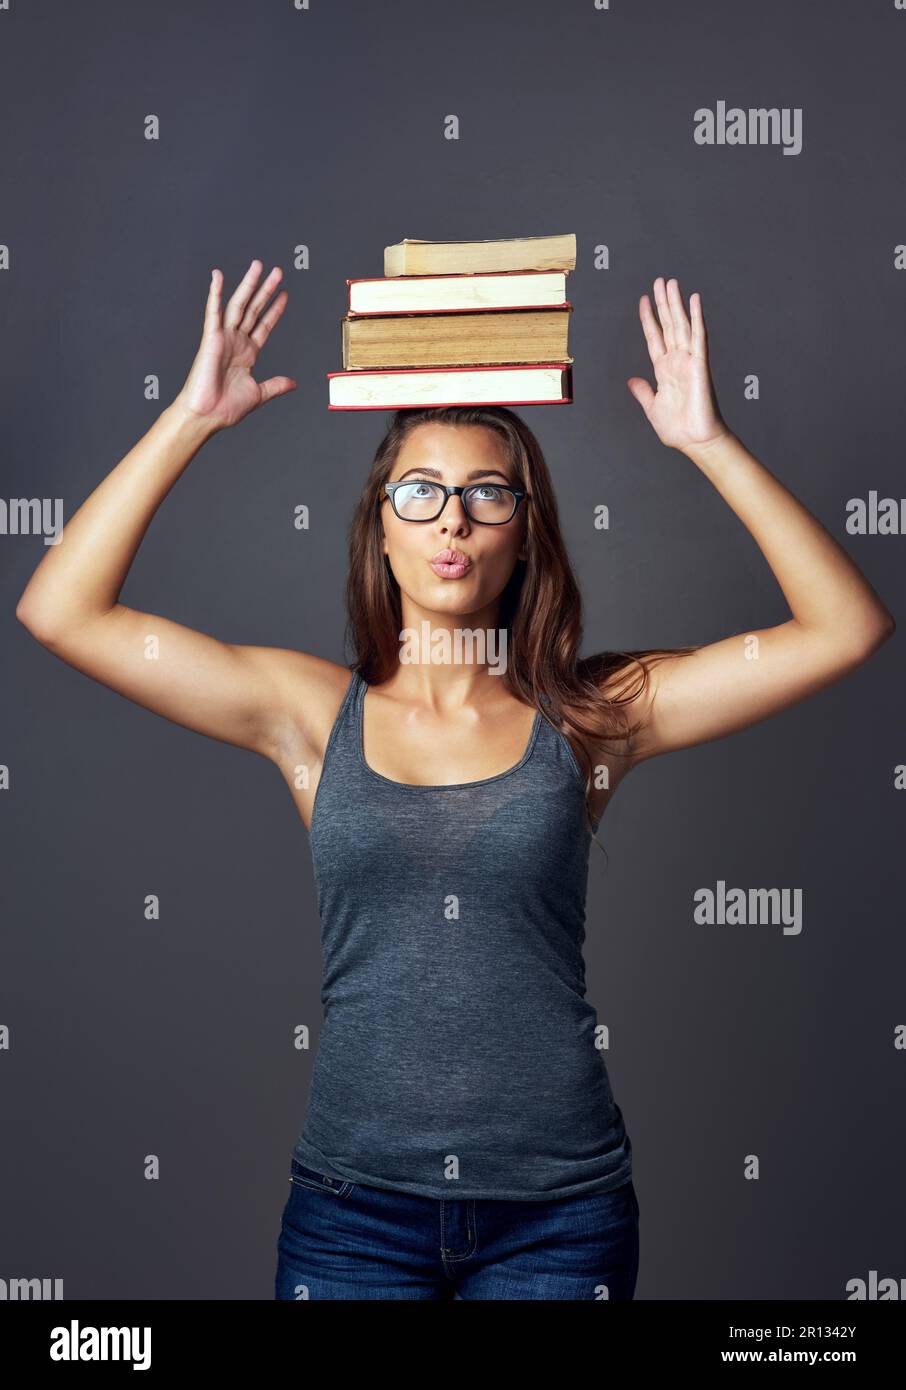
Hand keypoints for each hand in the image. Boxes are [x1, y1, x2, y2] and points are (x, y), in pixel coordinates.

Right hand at [173, 260, 296, 429]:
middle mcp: (236, 342)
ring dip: (248, 285)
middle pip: (254, 309)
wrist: (207, 415)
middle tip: (277, 271)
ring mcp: (224, 338)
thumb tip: (293, 383)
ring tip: (258, 266)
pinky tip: (218, 276)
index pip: (264, 325)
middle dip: (266, 290)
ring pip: (239, 305)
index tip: (284, 295)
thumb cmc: (226, 407)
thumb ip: (276, 385)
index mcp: (248, 353)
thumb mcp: (259, 394)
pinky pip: (213, 312)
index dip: (275, 310)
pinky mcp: (210, 339)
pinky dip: (215, 293)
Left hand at [627, 277, 727, 452]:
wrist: (695, 441)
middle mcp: (677, 361)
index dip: (649, 319)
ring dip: (676, 303)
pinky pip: (698, 336)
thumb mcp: (652, 407)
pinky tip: (695, 300)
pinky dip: (697, 317)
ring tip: (671, 283)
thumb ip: (643, 392)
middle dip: (663, 303)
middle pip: (668, 325)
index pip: (654, 337)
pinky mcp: (700, 364)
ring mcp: (689, 360)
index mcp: (664, 370)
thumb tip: (632, 380)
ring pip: (681, 325)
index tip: (643, 301)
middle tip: (659, 281)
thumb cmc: (678, 428)